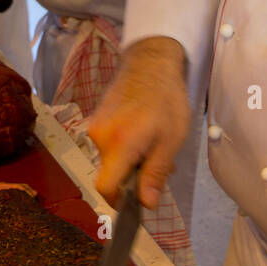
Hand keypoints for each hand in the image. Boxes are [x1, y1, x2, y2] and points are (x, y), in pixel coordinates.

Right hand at [88, 37, 189, 209]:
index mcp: (118, 144)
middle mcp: (100, 137)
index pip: (105, 187)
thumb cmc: (167, 99)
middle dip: (134, 177)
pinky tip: (145, 133)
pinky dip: (126, 147)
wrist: (151, 60)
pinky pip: (109, 144)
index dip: (118, 201)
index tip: (136, 202)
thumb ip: (155, 173)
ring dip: (132, 160)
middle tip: (162, 165)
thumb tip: (146, 205)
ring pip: (111, 159)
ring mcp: (95, 126)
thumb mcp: (171, 140)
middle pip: (111, 174)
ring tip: (157, 144)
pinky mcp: (97, 119)